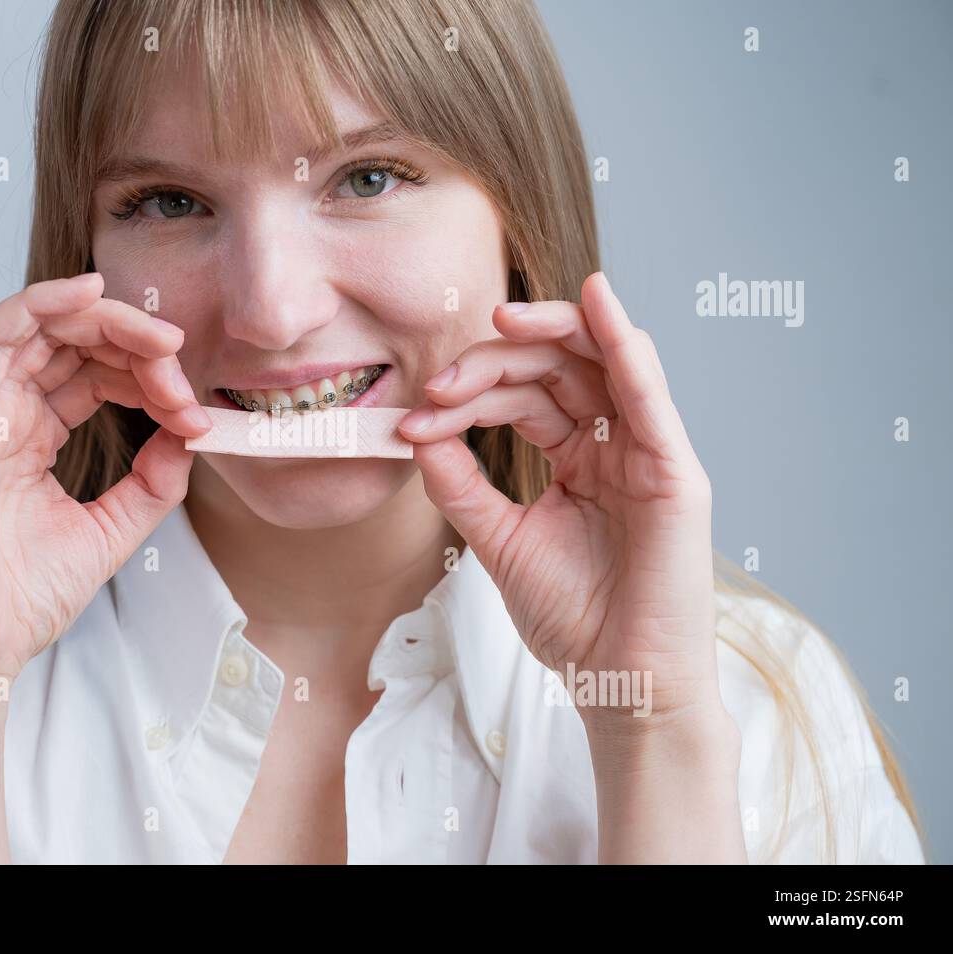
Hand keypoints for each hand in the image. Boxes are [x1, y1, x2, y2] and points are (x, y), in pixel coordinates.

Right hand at [0, 272, 211, 689]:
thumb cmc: (21, 601)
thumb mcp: (112, 530)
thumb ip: (152, 481)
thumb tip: (188, 433)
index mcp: (31, 439)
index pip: (92, 374)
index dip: (148, 376)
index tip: (194, 412)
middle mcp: (3, 417)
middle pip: (72, 342)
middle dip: (137, 347)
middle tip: (183, 373)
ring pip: (39, 327)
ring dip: (105, 320)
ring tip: (160, 340)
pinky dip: (39, 302)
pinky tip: (91, 294)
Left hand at [398, 272, 724, 728]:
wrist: (619, 681)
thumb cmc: (573, 617)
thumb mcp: (499, 539)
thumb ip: (461, 485)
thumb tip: (417, 433)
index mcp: (579, 458)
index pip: (525, 397)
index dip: (468, 396)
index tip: (413, 419)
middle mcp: (615, 446)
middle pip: (558, 369)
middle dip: (495, 364)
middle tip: (441, 383)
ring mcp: (648, 454)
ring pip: (603, 363)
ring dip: (553, 332)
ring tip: (503, 318)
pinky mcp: (676, 472)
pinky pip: (649, 394)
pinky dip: (625, 343)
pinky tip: (599, 300)